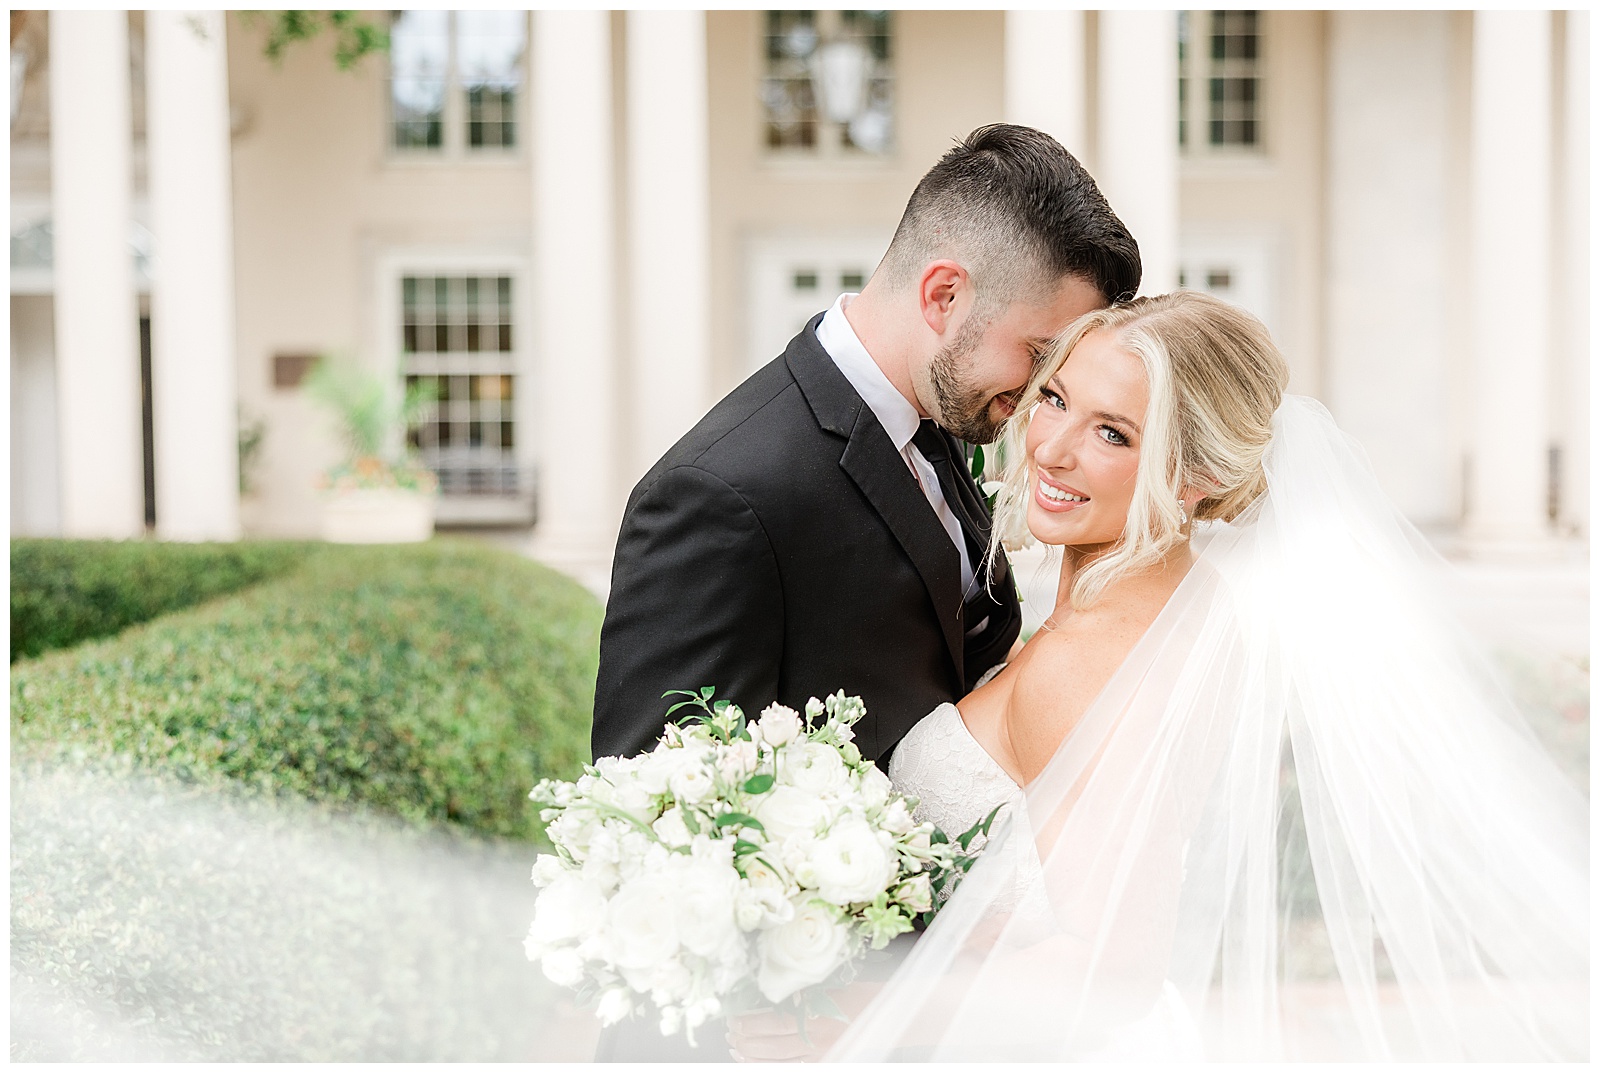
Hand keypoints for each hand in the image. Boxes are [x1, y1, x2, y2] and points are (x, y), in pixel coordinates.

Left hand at [725, 983, 880, 1062]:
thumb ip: (803, 992)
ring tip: (736, 1048)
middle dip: (744, 1038)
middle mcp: (815, 1037)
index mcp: (815, 1013)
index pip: (771, 1020)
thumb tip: (774, 992)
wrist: (891, 1016)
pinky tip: (756, 1063)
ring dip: (751, 1055)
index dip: (748, 1021)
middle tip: (730, 1031)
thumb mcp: (832, 986)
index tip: (733, 1016)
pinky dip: (769, 1067)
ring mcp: (820, 1053)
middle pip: (769, 1042)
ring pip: (776, 1061)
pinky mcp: (827, 1062)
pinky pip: (791, 1070)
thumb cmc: (863, 995)